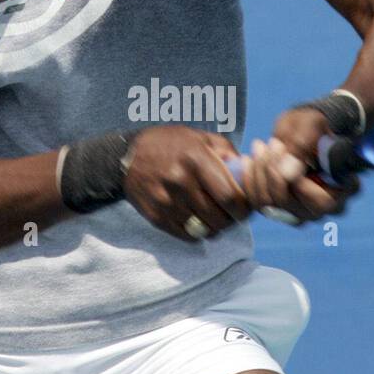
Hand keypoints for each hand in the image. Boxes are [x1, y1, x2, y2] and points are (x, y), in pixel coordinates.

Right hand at [122, 126, 251, 241]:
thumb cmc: (170, 144)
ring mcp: (167, 202)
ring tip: (216, 217)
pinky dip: (198, 232)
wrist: (126, 156)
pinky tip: (198, 220)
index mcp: (196, 159)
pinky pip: (187, 235)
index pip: (230, 197)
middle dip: (232, 220)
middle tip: (233, 215)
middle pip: (219, 218)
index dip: (244, 209)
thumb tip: (247, 172)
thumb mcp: (200, 137)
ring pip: (205, 229)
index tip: (246, 209)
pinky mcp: (157, 217)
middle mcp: (181, 182)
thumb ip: (227, 152)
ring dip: (216, 227)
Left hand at [239, 106, 360, 223]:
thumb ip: (303, 145)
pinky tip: (250, 158)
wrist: (305, 129)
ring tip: (260, 146)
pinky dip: (250, 181)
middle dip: (274, 173)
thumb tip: (287, 174)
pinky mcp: (281, 208)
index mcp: (347, 188)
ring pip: (272, 207)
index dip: (297, 181)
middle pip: (293, 206)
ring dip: (260, 174)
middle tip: (271, 143)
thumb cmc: (314, 125)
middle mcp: (326, 207)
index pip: (321, 201)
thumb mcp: (311, 125)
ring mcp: (303, 211)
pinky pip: (259, 204)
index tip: (282, 148)